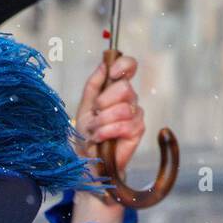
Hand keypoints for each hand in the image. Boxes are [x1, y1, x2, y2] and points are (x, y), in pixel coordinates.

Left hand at [74, 53, 144, 177]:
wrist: (89, 158)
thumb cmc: (87, 133)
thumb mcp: (85, 105)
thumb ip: (93, 84)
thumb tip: (103, 64)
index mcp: (117, 89)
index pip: (129, 66)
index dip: (124, 65)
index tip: (112, 74)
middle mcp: (129, 99)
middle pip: (125, 88)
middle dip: (104, 102)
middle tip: (95, 115)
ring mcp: (136, 115)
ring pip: (123, 109)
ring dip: (103, 121)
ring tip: (95, 130)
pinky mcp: (138, 130)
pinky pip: (124, 125)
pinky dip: (107, 132)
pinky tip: (100, 138)